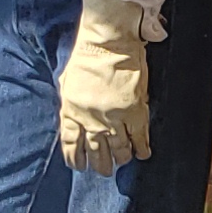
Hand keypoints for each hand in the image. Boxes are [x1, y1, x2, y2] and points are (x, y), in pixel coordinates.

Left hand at [55, 0, 152, 175]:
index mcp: (72, 112)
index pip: (72, 144)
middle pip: (96, 151)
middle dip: (100, 164)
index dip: (76, 158)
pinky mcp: (135, 112)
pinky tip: (143, 155)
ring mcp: (113, 118)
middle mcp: (91, 120)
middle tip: (104, 171)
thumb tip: (72, 117)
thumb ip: (71, 103)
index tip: (79, 166)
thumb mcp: (68, 82)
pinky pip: (139, 137)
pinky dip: (141, 148)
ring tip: (122, 162)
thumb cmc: (86, 56)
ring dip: (120, 158)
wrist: (108, 42)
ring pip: (118, 148)